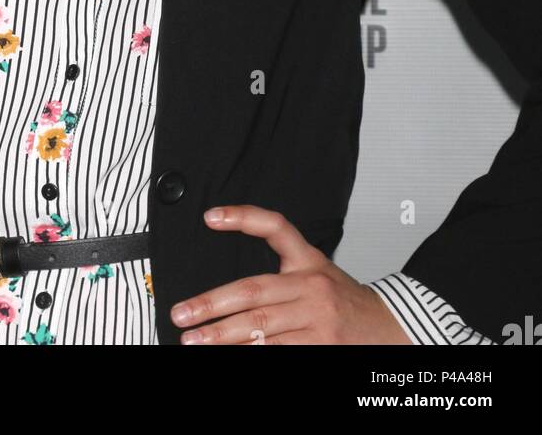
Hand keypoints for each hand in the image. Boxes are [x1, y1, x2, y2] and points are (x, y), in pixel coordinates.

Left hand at [169, 205, 412, 344]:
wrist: (390, 327)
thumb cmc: (344, 301)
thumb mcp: (316, 271)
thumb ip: (280, 274)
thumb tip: (228, 293)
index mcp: (308, 260)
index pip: (275, 227)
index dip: (243, 218)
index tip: (211, 217)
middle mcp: (311, 285)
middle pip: (253, 291)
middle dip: (212, 304)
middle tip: (182, 314)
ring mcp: (317, 318)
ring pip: (261, 327)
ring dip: (223, 336)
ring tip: (196, 341)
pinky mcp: (322, 347)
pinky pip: (278, 351)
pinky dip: (252, 353)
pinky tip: (231, 355)